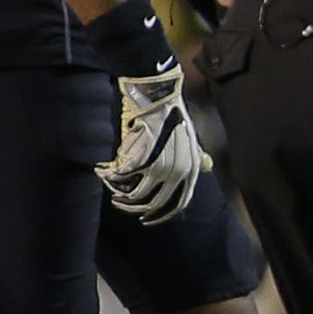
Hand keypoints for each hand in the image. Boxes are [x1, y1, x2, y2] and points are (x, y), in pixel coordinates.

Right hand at [100, 62, 208, 223]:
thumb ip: (197, 155)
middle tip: (119, 202)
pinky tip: (103, 169)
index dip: (161, 215)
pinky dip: (111, 175)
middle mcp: (179, 172)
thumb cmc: (173, 113)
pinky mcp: (145, 158)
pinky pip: (124, 176)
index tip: (145, 219)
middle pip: (155, 203)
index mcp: (192, 170)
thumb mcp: (192, 136)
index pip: (179, 204)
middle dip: (133, 207)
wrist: (160, 95)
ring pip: (136, 194)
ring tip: (109, 182)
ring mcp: (163, 166)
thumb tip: (208, 166)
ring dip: (119, 192)